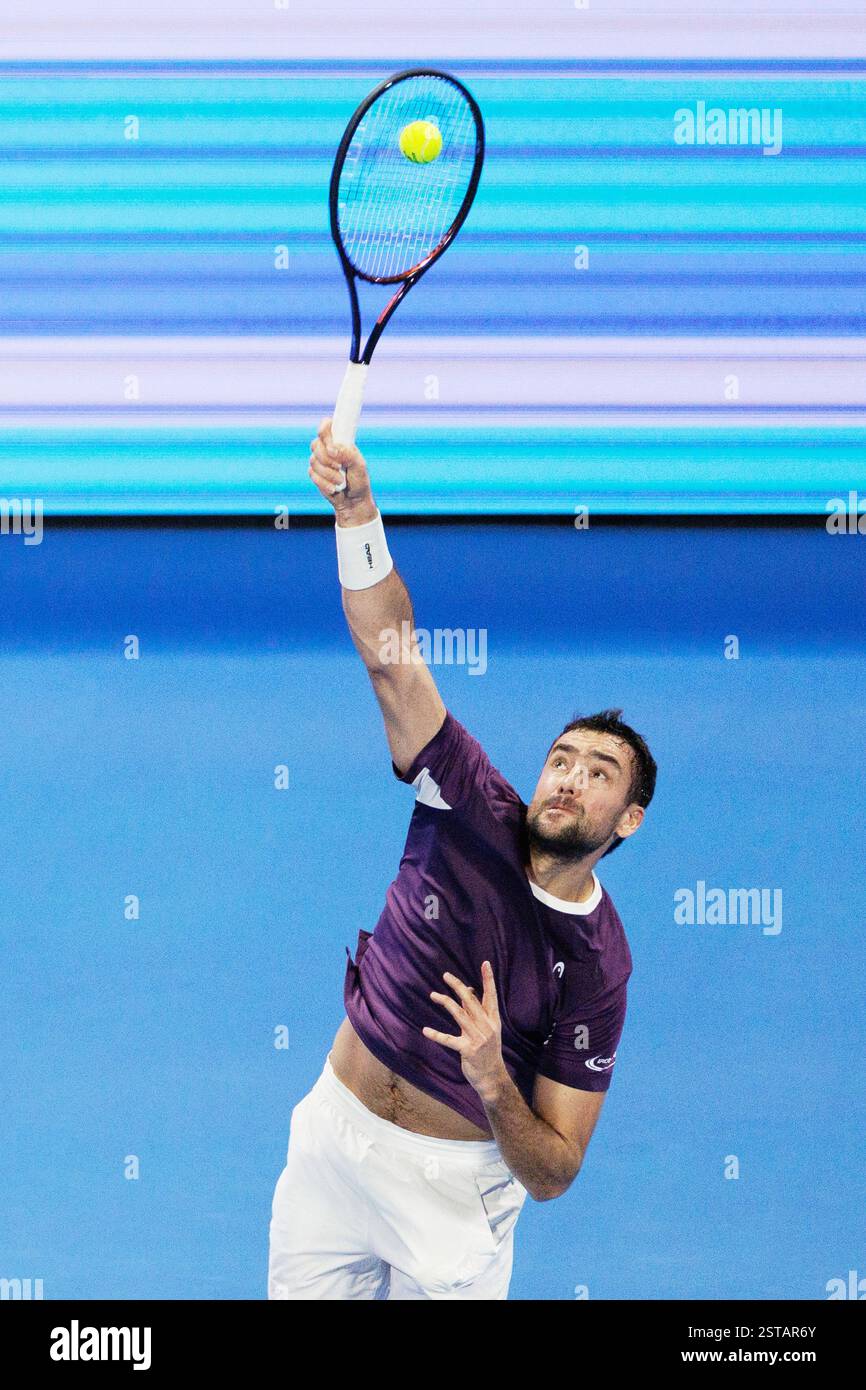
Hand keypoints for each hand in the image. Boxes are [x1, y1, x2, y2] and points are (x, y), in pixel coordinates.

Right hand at [308, 417, 376, 524]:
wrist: (353, 500)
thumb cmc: (358, 480)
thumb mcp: (359, 466)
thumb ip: (348, 454)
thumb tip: (334, 450)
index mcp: (340, 441)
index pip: (327, 426)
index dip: (325, 429)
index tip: (331, 443)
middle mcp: (327, 448)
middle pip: (316, 443)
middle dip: (327, 457)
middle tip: (339, 465)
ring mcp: (319, 461)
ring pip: (314, 460)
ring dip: (329, 473)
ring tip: (341, 480)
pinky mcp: (314, 474)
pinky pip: (313, 474)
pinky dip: (325, 483)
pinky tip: (334, 488)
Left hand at [423, 962, 508, 1102]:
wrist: (491, 1077)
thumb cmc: (487, 1050)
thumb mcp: (485, 1029)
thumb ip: (475, 1011)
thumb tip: (468, 990)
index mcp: (493, 1019)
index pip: (491, 995)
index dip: (488, 979)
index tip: (485, 963)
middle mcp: (487, 1026)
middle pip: (471, 1001)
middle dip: (458, 987)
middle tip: (446, 975)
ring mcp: (478, 1038)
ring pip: (459, 1015)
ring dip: (445, 1002)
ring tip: (432, 994)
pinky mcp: (467, 1050)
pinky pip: (449, 1040)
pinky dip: (436, 1035)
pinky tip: (425, 1030)